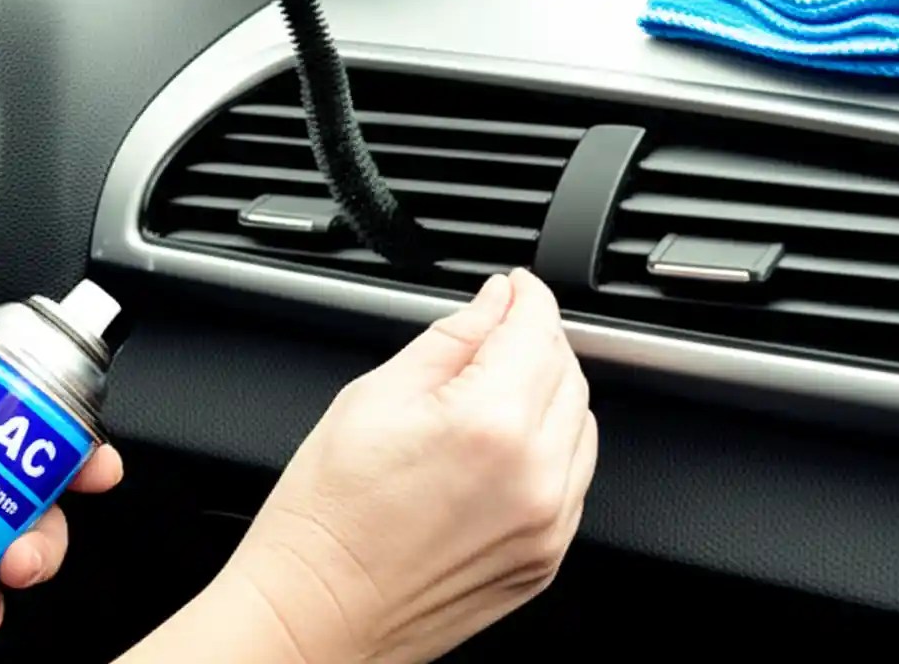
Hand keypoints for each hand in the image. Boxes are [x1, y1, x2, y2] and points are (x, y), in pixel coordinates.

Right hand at [229, 269, 597, 663]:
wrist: (317, 611)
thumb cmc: (329, 516)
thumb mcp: (375, 396)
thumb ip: (451, 339)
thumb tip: (493, 303)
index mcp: (489, 423)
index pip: (537, 328)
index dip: (527, 294)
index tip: (514, 286)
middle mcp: (533, 474)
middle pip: (568, 372)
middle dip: (536, 341)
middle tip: (495, 334)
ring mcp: (547, 522)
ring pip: (580, 423)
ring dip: (549, 393)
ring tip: (494, 391)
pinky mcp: (546, 556)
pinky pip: (573, 478)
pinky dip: (552, 447)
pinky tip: (504, 444)